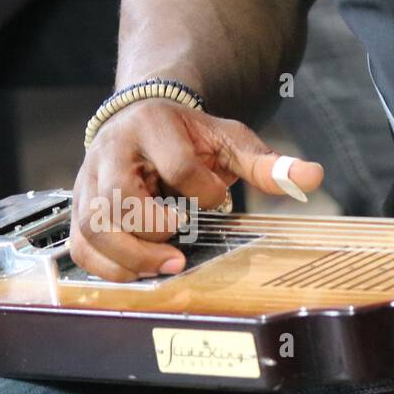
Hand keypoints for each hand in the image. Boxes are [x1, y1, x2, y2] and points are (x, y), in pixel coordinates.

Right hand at [69, 100, 323, 281]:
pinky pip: (80, 245)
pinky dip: (106, 268)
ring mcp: (90, 180)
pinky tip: (139, 274)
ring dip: (130, 258)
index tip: (218, 199)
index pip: (179, 167)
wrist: (141, 118)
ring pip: (94, 226)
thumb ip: (268, 163)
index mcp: (154, 126)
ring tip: (166, 266)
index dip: (205, 192)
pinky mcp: (80, 206)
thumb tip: (312, 177)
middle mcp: (112, 151)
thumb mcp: (231, 140)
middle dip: (154, 234)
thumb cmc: (189, 136)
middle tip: (182, 254)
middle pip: (120, 200)